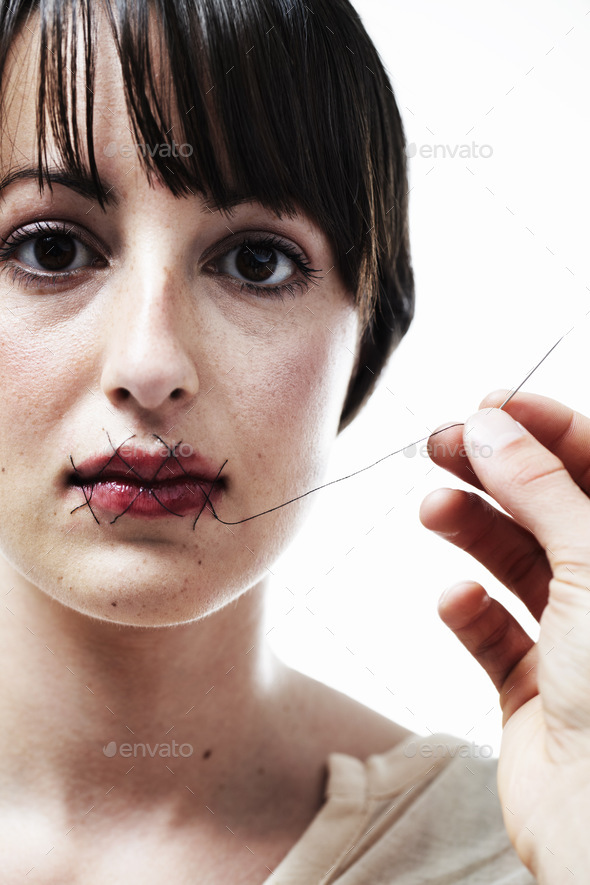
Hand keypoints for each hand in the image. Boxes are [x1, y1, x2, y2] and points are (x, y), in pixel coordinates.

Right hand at [419, 390, 589, 882]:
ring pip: (515, 562)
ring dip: (471, 531)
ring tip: (433, 508)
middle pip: (548, 506)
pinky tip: (457, 600)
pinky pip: (492, 630)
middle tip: (440, 444)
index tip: (488, 403)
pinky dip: (469, 609)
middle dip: (493, 471)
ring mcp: (575, 639)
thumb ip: (540, 487)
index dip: (545, 427)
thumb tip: (491, 425)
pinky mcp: (533, 687)